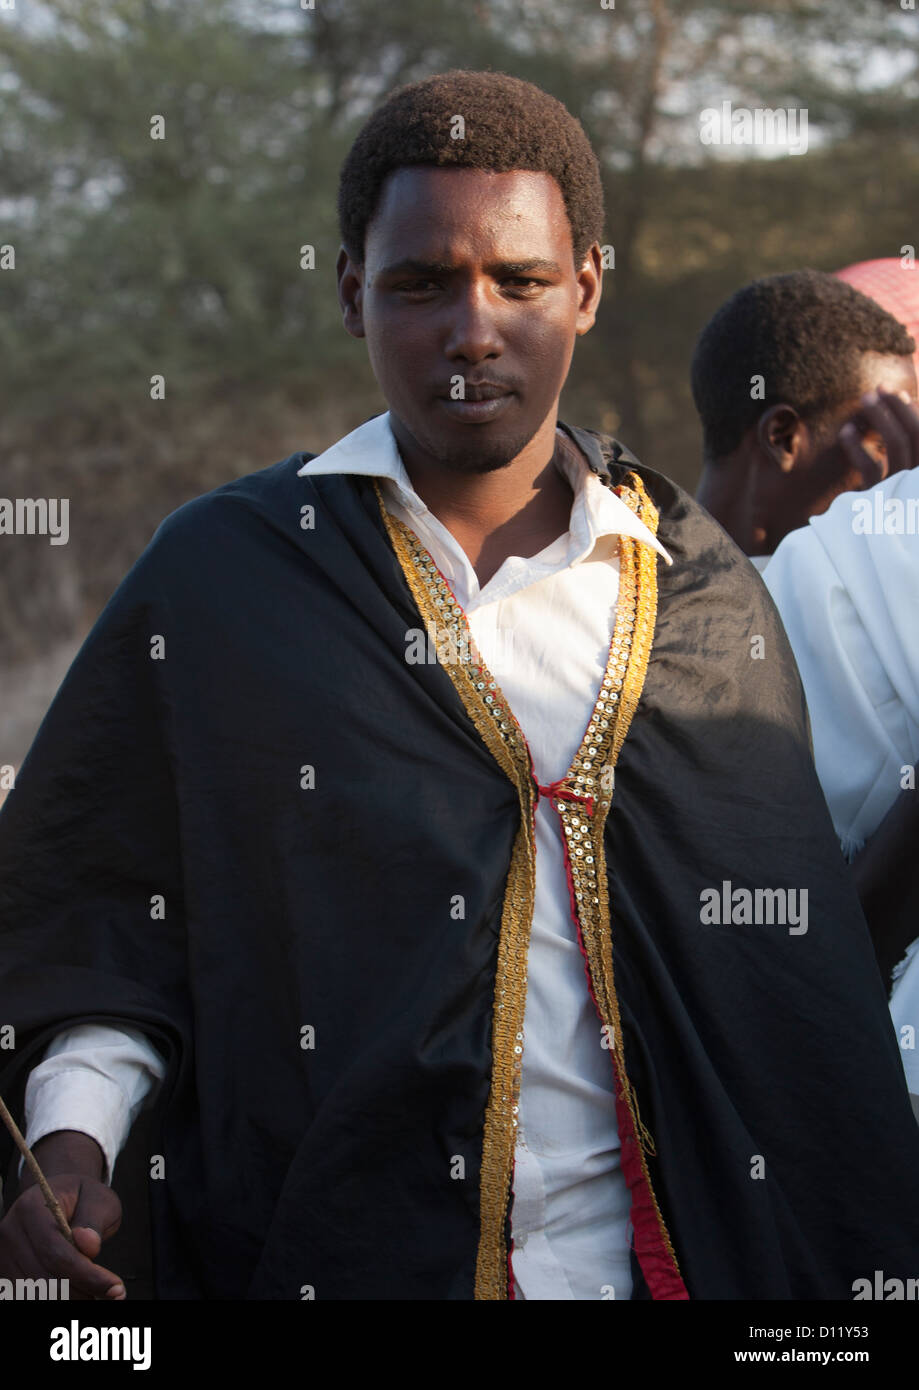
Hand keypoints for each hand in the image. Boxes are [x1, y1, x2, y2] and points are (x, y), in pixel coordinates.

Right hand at [0, 1130, 125, 1298]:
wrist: (59, 1198)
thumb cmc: (82, 1198)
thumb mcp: (98, 1199)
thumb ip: (94, 1220)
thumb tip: (88, 1245)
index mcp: (31, 1209)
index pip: (55, 1253)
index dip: (86, 1274)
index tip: (115, 1287)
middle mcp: (10, 1234)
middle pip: (45, 1279)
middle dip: (81, 1290)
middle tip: (112, 1292)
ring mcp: (3, 1256)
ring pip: (36, 1293)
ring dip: (70, 1298)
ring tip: (94, 1290)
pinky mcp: (5, 1273)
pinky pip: (29, 1296)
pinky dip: (55, 1298)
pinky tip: (77, 1292)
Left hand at [838, 389, 918, 488]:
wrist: (858, 534)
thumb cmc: (876, 498)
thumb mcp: (893, 472)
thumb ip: (900, 444)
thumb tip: (901, 397)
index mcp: (916, 473)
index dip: (912, 411)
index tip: (898, 393)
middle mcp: (914, 479)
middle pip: (915, 433)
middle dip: (898, 406)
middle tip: (880, 387)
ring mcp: (898, 489)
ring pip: (897, 444)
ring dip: (880, 415)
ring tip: (865, 397)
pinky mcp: (876, 498)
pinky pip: (870, 467)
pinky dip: (857, 444)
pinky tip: (846, 430)